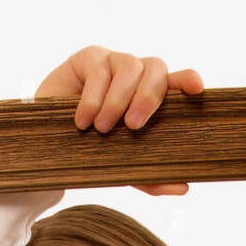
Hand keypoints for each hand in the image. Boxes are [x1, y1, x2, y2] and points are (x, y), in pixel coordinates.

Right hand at [34, 45, 203, 195]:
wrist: (48, 146)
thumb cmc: (90, 150)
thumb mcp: (121, 165)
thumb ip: (150, 176)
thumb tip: (184, 186)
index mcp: (152, 97)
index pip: (176, 81)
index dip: (187, 80)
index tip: (197, 89)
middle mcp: (137, 75)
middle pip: (156, 69)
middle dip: (148, 97)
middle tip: (134, 126)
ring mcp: (113, 63)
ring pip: (129, 67)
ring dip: (117, 100)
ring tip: (101, 129)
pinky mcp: (88, 58)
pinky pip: (99, 71)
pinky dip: (92, 99)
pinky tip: (82, 122)